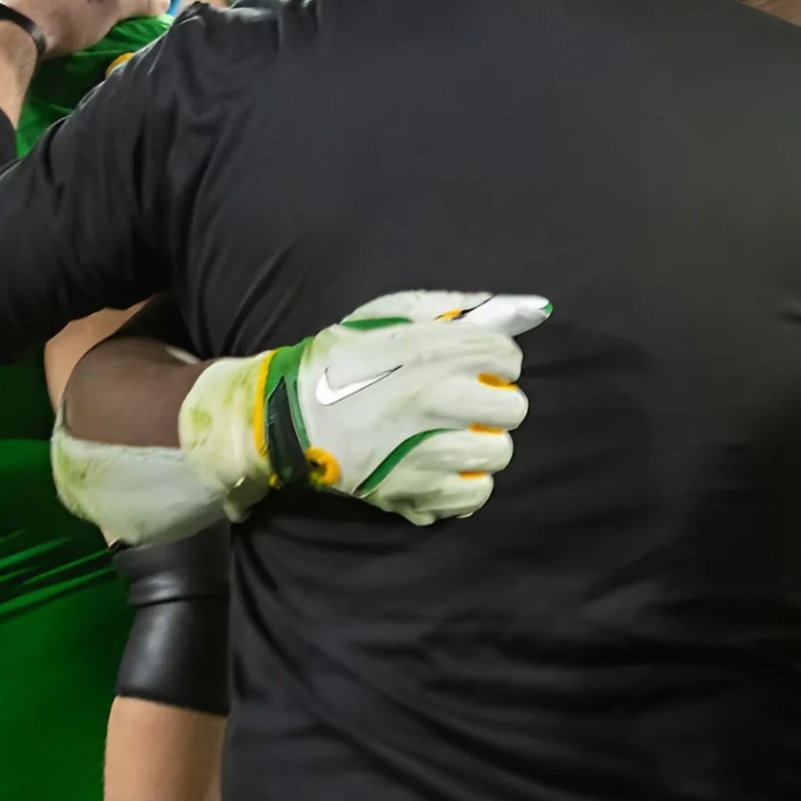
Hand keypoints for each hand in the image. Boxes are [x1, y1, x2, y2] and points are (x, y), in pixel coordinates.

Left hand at [0, 0, 167, 57]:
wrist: (11, 29)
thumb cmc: (66, 19)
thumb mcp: (110, 8)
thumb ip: (139, 0)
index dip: (123, 0)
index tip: (126, 20)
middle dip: (93, 1)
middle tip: (99, 27)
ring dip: (66, 6)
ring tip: (69, 29)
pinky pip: (34, 3)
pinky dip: (42, 12)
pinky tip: (42, 26)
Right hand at [183, 291, 550, 526]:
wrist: (287, 417)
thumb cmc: (339, 360)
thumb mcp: (385, 314)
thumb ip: (448, 306)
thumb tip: (510, 308)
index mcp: (431, 354)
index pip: (506, 357)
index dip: (500, 359)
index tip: (483, 365)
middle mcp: (436, 402)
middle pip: (512, 408)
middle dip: (498, 402)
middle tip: (475, 403)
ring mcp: (427, 452)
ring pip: (498, 453)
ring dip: (485, 443)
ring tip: (461, 436)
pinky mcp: (416, 493)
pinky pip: (474, 494)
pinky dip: (468, 483)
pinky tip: (450, 468)